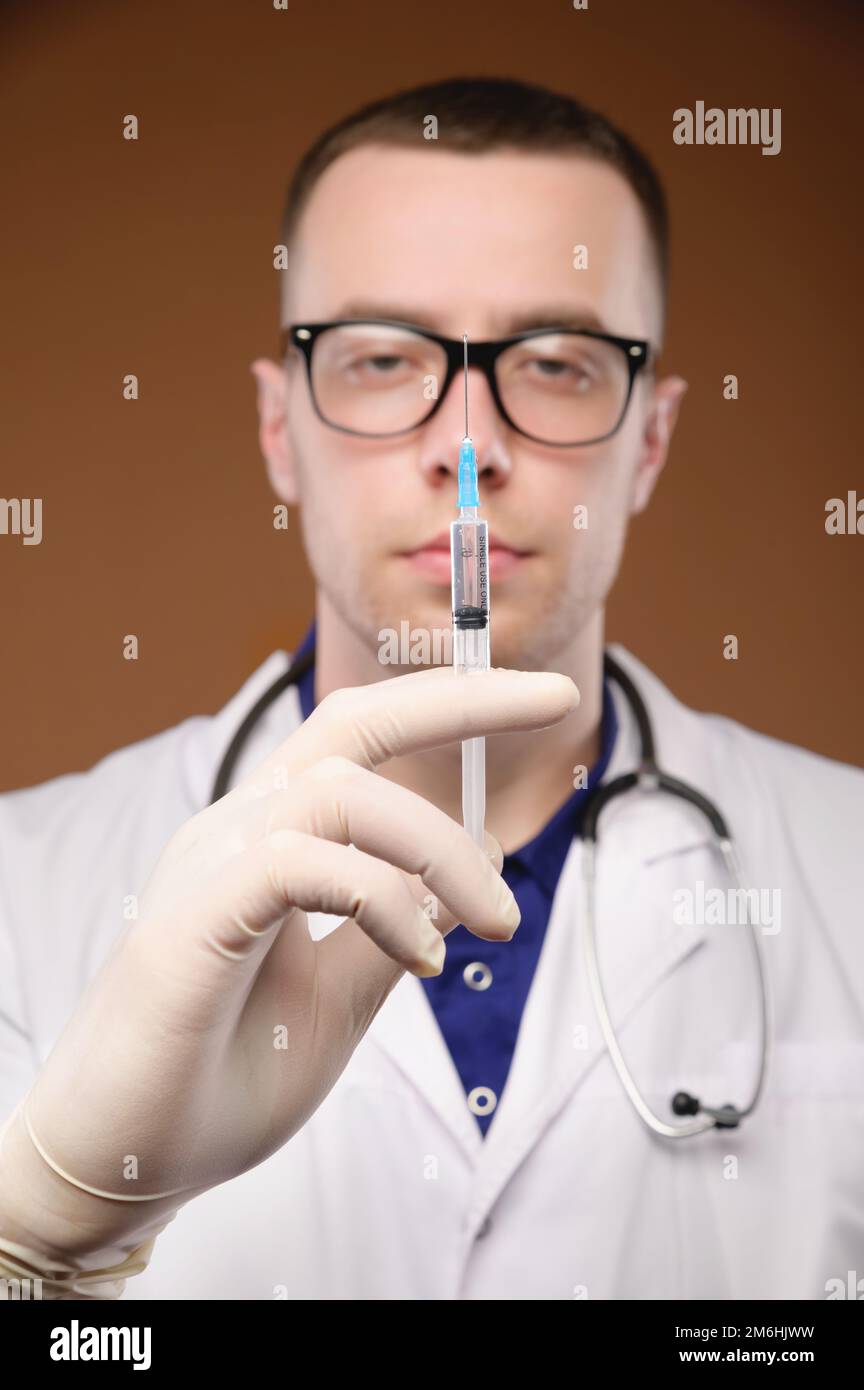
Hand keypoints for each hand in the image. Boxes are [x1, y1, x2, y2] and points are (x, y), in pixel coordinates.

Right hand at [0, 665, 578, 1270]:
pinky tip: (420, 958)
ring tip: (492, 925)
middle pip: (353, 724)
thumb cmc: (220, 1078)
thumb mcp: (341, 999)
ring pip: (344, 794)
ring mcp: (211, 865)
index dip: (449, 706)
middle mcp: (238, 830)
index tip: (548, 703)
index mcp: (269, 839)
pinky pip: (303, 864)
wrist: (122, 1160)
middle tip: (560, 700)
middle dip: (461, 699)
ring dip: (439, 851)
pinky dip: (382, 900)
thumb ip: (396, 932)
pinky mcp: (195, 918)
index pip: (362, 741)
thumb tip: (469, 877)